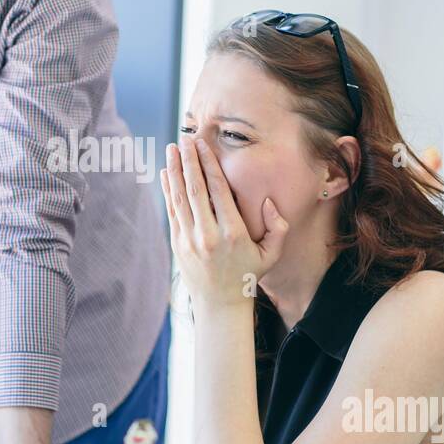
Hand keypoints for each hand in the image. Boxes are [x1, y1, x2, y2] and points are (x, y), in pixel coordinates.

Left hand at [160, 136, 288, 310]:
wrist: (220, 305)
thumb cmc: (248, 276)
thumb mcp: (271, 255)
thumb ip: (278, 228)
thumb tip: (270, 203)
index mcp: (233, 234)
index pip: (217, 191)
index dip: (208, 164)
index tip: (203, 145)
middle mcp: (209, 235)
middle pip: (195, 189)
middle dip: (188, 161)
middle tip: (183, 139)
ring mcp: (190, 240)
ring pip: (180, 198)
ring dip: (174, 171)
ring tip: (171, 149)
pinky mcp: (178, 245)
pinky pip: (172, 211)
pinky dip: (168, 191)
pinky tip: (166, 173)